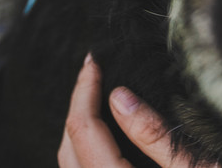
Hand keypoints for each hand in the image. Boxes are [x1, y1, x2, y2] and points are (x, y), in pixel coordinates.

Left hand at [58, 53, 212, 166]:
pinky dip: (87, 159)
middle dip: (76, 109)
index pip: (83, 131)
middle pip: (68, 151)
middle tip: (91, 75)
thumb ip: (154, 135)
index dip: (84, 91)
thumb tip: (119, 97)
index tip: (92, 62)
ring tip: (96, 103)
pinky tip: (108, 144)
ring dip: (78, 136)